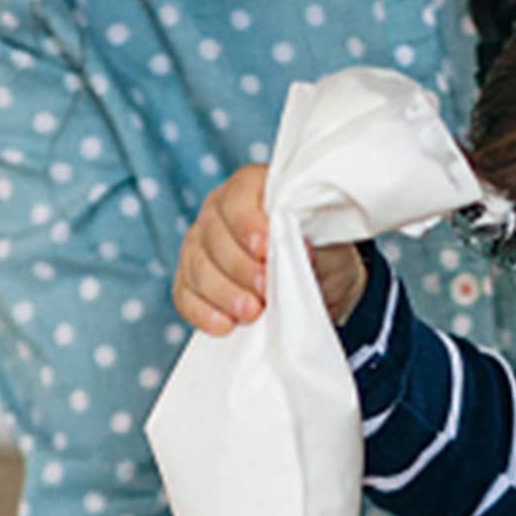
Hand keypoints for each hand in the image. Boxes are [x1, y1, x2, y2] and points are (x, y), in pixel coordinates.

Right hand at [172, 163, 366, 331]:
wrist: (319, 285)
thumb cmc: (323, 256)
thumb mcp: (331, 249)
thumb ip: (314, 247)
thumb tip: (299, 250)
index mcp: (252, 190)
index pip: (237, 198)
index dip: (247, 224)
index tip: (265, 250)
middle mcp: (218, 212)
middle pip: (212, 236)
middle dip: (238, 268)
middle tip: (265, 292)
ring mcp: (200, 246)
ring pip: (197, 266)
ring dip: (223, 293)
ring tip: (251, 313)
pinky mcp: (193, 281)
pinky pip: (184, 295)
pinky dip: (202, 312)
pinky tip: (225, 325)